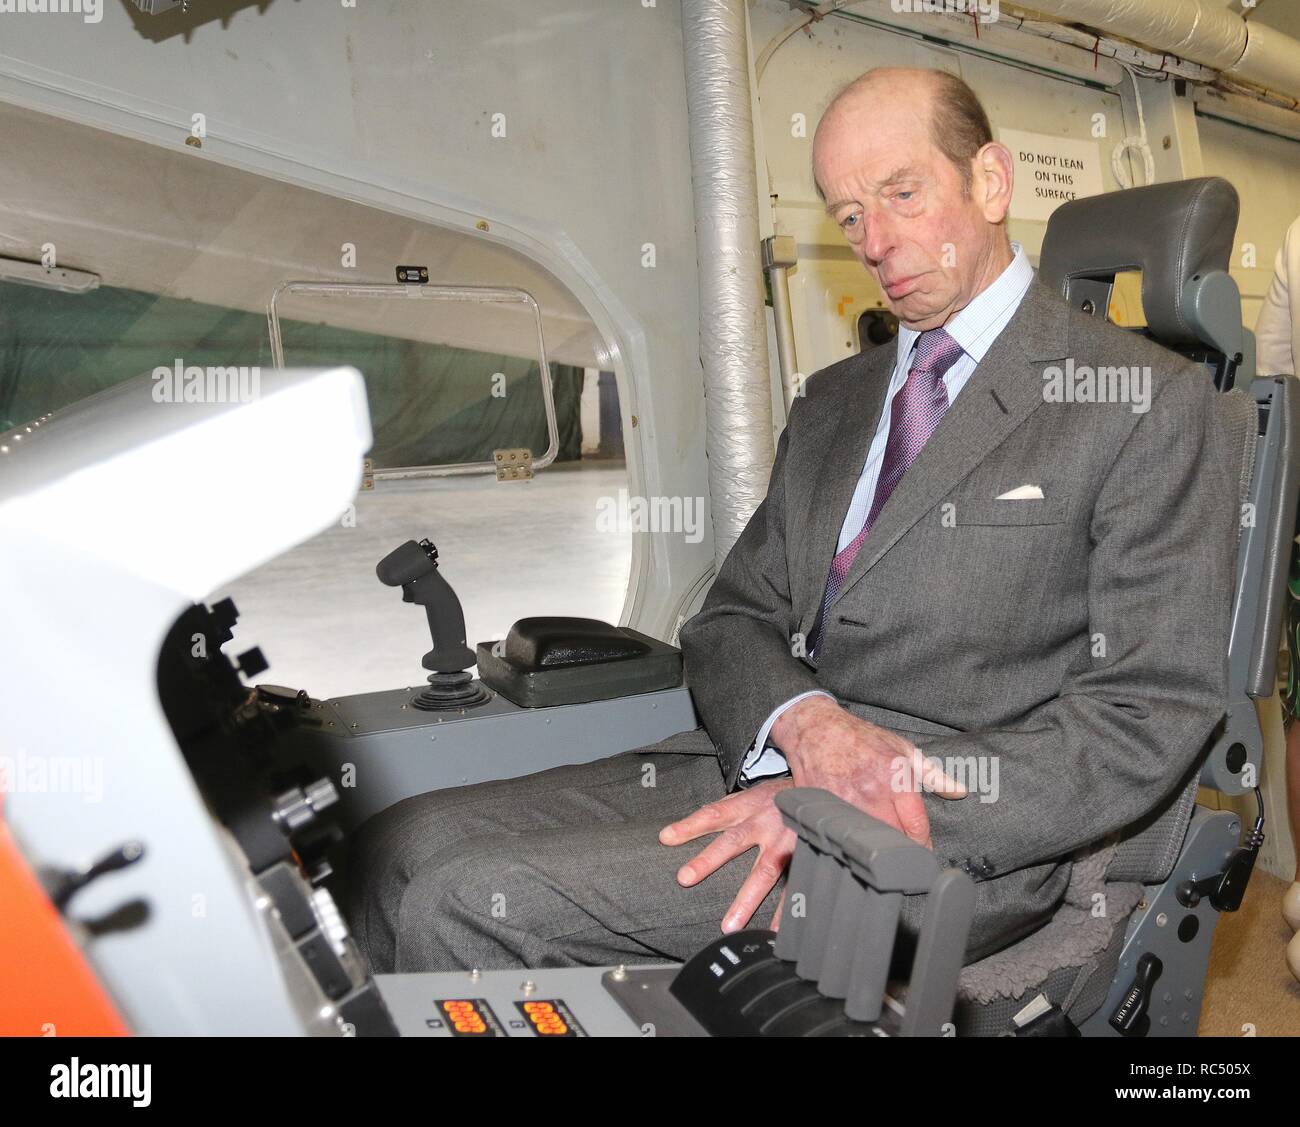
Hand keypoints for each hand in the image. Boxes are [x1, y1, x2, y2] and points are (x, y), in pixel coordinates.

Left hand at [659, 778, 794, 933]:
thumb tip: (700, 821)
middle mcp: (765, 823)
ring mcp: (786, 841)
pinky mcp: (805, 856)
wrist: (826, 792)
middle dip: (709, 860)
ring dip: (746, 900)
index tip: (666, 837)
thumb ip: (732, 808)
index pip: (714, 814)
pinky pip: (795, 886)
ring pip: (764, 872)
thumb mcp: (756, 793)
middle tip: (684, 877)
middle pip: (733, 842)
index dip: (690, 825)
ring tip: (728, 925)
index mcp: (749, 805)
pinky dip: (785, 911)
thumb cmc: (783, 797)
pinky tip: (775, 931)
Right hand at [771, 695, 965, 846]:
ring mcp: (845, 802)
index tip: (924, 850)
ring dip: (877, 845)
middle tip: (905, 849)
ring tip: (881, 844)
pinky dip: (850, 839)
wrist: (816, 730)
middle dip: (902, 846)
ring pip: (869, 841)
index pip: (916, 826)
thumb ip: (933, 774)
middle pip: (894, 838)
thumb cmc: (862, 738)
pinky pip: (842, 834)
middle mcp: (871, 791)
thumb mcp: (902, 749)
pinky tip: (854, 836)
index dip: (923, 844)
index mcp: (895, 776)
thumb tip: (959, 791)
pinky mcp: (824, 808)